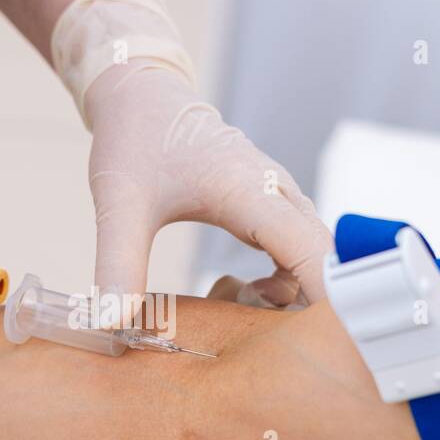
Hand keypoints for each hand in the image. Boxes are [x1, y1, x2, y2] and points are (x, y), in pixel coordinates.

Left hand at [85, 61, 330, 316]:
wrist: (140, 93)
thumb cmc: (133, 140)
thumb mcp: (118, 207)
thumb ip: (117, 267)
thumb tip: (111, 324)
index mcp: (249, 191)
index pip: (310, 253)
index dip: (328, 299)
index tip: (327, 341)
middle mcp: (276, 192)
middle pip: (323, 259)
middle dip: (313, 306)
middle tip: (271, 346)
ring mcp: (279, 195)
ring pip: (314, 253)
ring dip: (296, 292)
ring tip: (244, 310)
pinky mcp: (272, 201)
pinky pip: (299, 246)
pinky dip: (287, 276)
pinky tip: (249, 290)